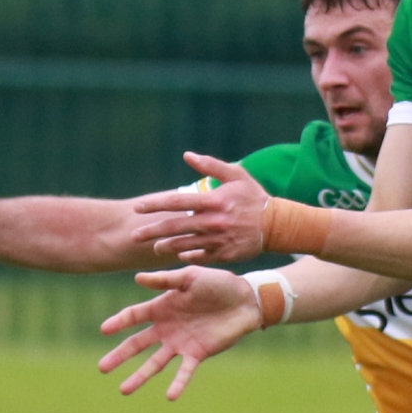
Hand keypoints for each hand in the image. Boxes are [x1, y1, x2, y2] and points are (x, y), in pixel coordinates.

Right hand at [96, 267, 262, 399]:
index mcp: (162, 307)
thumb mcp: (190, 277)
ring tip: (123, 390)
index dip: (119, 322)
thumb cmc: (217, 283)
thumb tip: (137, 279)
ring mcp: (181, 343)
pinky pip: (185, 372)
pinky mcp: (198, 353)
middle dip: (120, 355)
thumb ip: (165, 280)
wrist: (245, 299)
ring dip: (140, 376)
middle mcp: (167, 328)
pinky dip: (178, 384)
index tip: (104, 329)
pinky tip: (169, 396)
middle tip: (102, 367)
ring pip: (155, 363)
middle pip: (137, 344)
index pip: (134, 316)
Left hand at [127, 155, 270, 261]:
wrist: (277, 225)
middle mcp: (212, 222)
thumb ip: (210, 165)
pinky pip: (199, 256)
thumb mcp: (236, 175)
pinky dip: (186, 255)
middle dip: (151, 231)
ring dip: (165, 246)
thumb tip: (187, 155)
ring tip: (152, 247)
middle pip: (174, 227)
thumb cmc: (255, 197)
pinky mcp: (223, 255)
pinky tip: (176, 253)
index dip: (155, 205)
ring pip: (184, 245)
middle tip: (134, 235)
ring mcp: (217, 240)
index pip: (177, 202)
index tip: (138, 208)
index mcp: (213, 201)